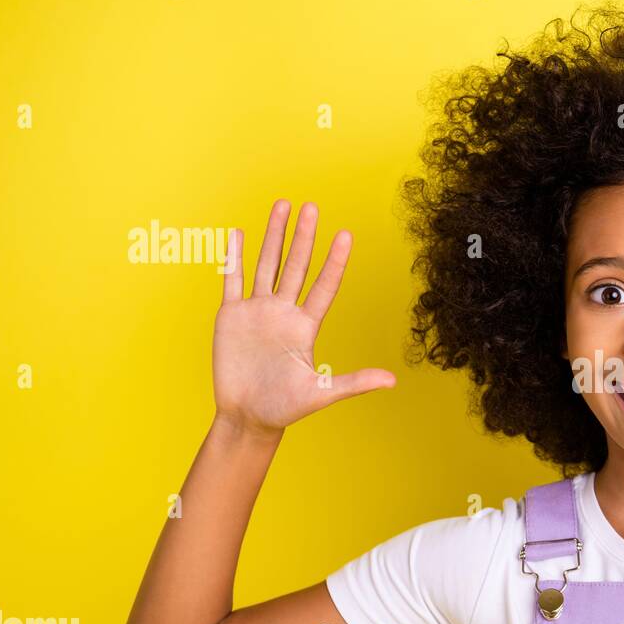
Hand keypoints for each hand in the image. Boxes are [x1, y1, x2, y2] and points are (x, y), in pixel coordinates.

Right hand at [212, 199, 395, 436]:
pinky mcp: (231, 316)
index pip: (324, 286)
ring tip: (283, 206)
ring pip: (267, 265)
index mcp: (306, 326)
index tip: (346, 235)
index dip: (334, 262)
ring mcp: (257, 311)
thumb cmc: (286, 408)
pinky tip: (239, 234)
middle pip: (297, 266)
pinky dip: (233, 257)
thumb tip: (393, 380)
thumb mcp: (322, 392)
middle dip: (304, 237)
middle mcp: (284, 312)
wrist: (248, 417)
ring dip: (274, 236)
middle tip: (312, 206)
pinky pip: (232, 280)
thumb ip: (355, 382)